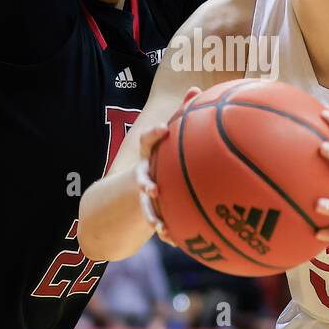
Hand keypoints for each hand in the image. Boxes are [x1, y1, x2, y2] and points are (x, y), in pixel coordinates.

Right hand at [135, 88, 200, 244]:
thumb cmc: (162, 158)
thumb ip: (182, 115)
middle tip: (152, 188)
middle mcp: (143, 173)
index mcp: (151, 155)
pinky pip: (158, 224)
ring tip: (158, 226)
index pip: (148, 141)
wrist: (133, 190)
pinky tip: (176, 241)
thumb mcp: (169, 140)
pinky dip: (167, 233)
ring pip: (145, 207)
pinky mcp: (151, 212)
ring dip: (151, 215)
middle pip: (140, 177)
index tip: (164, 130)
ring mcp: (144, 195)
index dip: (154, 134)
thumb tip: (195, 87)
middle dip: (144, 183)